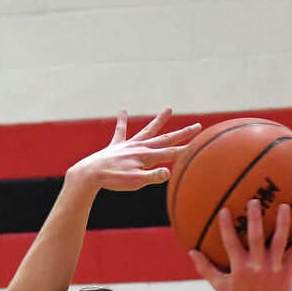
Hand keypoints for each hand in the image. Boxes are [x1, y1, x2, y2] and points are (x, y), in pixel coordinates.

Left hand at [68, 108, 199, 191]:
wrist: (91, 173)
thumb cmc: (115, 180)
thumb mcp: (136, 182)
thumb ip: (153, 176)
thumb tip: (169, 172)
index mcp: (147, 156)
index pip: (171, 152)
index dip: (186, 150)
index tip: (200, 145)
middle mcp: (140, 147)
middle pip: (166, 139)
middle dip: (182, 133)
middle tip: (198, 126)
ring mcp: (129, 145)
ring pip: (148, 130)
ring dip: (159, 120)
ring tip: (169, 108)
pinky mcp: (117, 146)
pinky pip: (121, 130)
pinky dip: (122, 120)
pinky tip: (123, 109)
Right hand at [188, 196, 291, 290]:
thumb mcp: (221, 286)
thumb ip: (206, 269)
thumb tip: (191, 252)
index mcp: (240, 268)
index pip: (231, 244)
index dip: (226, 228)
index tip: (224, 210)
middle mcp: (257, 266)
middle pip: (256, 238)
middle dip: (255, 219)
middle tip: (254, 200)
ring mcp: (273, 268)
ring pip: (279, 242)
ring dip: (282, 223)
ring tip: (285, 205)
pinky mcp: (287, 272)